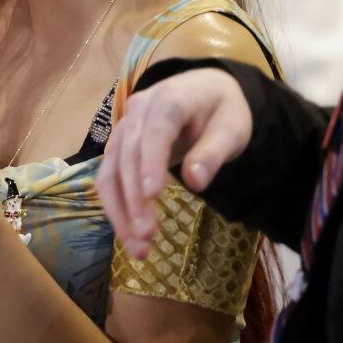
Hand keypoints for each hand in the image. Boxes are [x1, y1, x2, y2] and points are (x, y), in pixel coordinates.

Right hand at [98, 69, 252, 258]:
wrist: (204, 93)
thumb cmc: (221, 111)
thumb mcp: (231, 128)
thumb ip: (214, 153)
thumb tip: (197, 182)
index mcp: (170, 98)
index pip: (158, 128)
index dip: (152, 160)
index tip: (152, 195)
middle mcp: (139, 110)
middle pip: (129, 153)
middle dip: (134, 197)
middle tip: (148, 236)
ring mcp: (124, 128)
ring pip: (112, 170)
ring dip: (120, 210)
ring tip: (139, 249)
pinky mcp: (119, 148)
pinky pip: (110, 178)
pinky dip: (117, 208)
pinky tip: (129, 236)